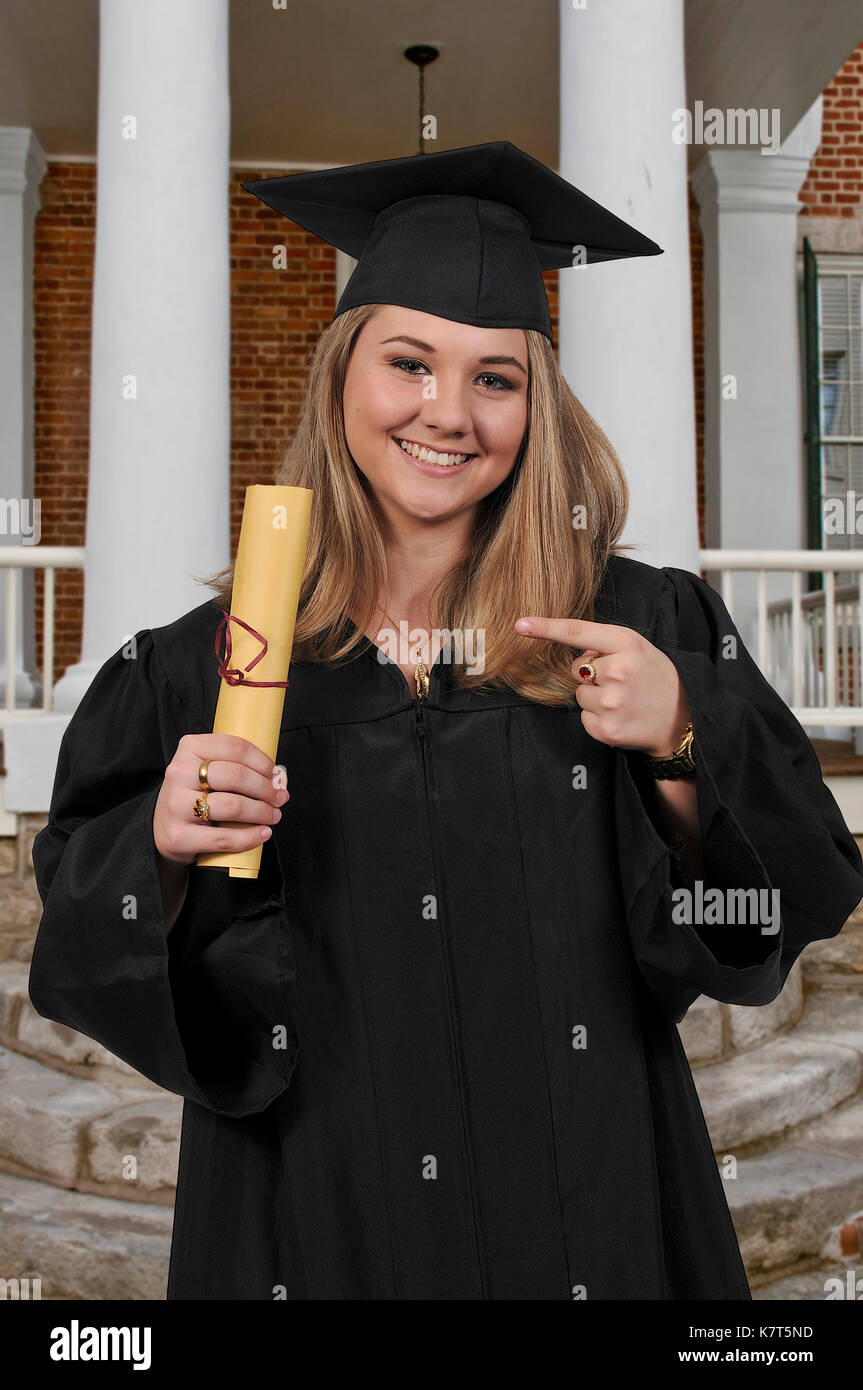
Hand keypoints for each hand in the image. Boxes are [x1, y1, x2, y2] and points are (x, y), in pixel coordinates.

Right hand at [153, 734, 288, 864]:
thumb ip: (234, 766)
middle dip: (265, 788)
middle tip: (279, 798)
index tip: (274, 774)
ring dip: (262, 812)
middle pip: (235, 776)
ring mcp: (176, 805)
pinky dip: (250, 837)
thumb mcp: (205, 770)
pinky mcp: (179, 836)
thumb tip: (278, 779)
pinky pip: (224, 838)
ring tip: (273, 815)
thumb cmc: (194, 794)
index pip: (234, 747)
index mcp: (189, 749)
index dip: (261, 761)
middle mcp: (179, 773)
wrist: (162, 829)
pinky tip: (262, 833)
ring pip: (232, 806)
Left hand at [514, 616, 690, 756]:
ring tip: (623, 700)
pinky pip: (583, 718)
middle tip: (620, 681)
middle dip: (591, 674)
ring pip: (579, 695)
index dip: (546, 628)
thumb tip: (577, 654)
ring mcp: (612, 702)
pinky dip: (597, 718)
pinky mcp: (606, 728)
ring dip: (595, 697)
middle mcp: (618, 671)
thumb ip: (606, 645)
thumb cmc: (657, 679)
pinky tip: (620, 716)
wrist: (684, 719)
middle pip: (575, 669)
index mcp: (627, 644)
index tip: (521, 624)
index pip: (578, 632)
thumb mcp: (638, 649)